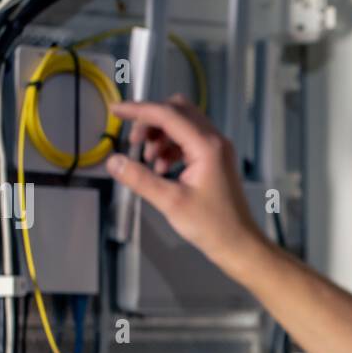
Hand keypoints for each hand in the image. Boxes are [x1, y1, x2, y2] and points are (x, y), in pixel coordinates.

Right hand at [105, 95, 266, 265]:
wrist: (237, 242)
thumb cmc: (211, 225)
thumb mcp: (170, 202)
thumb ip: (140, 179)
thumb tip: (114, 162)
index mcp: (206, 146)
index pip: (167, 114)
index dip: (138, 110)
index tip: (116, 111)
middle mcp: (214, 141)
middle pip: (177, 112)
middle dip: (150, 122)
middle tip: (133, 142)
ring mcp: (217, 149)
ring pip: (182, 125)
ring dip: (159, 136)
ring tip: (147, 161)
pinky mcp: (215, 159)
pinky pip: (188, 141)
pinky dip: (170, 148)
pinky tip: (160, 169)